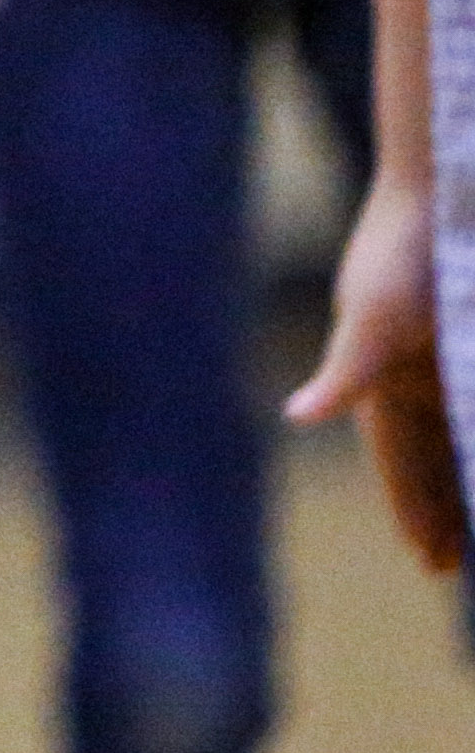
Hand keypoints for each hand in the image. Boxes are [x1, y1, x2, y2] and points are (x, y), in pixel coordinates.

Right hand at [289, 170, 468, 577]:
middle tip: (459, 565)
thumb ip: (345, 372)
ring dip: (467, 480)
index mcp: (384, 380)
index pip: (399, 461)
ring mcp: (447, 360)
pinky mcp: (466, 342)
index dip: (414, 509)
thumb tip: (296, 417)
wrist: (443, 187)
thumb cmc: (399, 252)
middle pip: (433, 458)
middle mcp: (417, 378)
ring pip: (461, 436)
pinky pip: (470, 405)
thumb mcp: (372, 315)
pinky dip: (472, 438)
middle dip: (444, 509)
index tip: (430, 559)